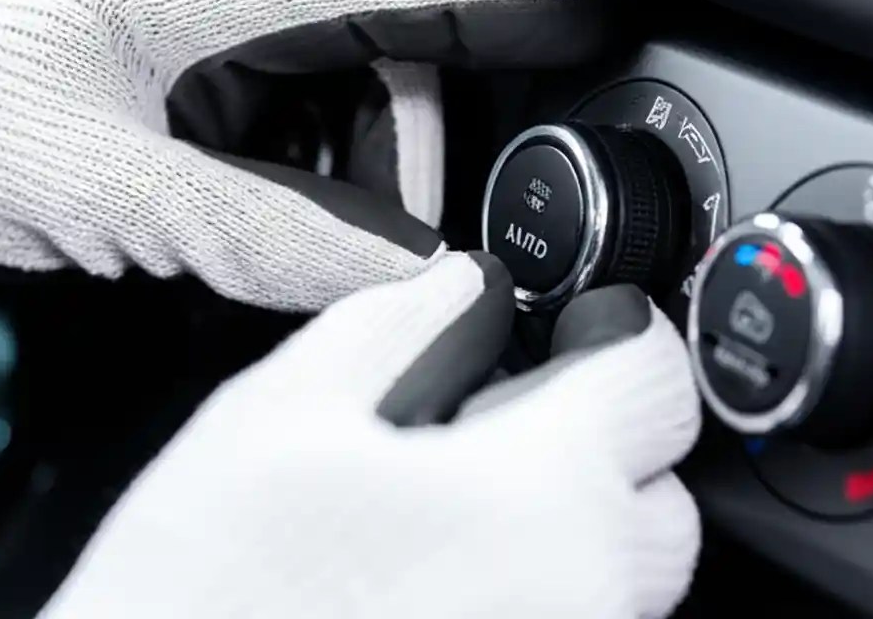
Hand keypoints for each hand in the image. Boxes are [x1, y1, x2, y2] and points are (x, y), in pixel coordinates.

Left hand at [0, 0, 604, 309]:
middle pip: (396, 71)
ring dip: (344, 188)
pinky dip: (302, 189)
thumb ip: (266, 238)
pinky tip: (248, 222)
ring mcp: (215, 28)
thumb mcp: (111, 189)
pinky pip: (301, 129)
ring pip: (352, 111)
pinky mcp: (201, 70)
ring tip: (262, 237)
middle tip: (378, 250)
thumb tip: (401, 277)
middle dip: (400, 167)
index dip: (517, 5)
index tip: (599, 20)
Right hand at [36, 261, 702, 618]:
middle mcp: (583, 590)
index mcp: (537, 493)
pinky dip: (543, 588)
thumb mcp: (277, 417)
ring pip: (626, 574)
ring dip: (576, 526)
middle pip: (663, 496)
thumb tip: (459, 286)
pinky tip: (448, 581)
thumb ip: (393, 324)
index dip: (623, 338)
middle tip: (510, 436)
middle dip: (608, 450)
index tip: (589, 336)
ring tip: (460, 518)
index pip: (658, 381)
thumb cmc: (209, 598)